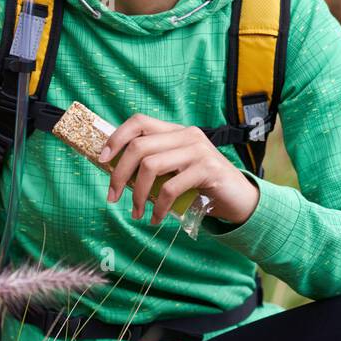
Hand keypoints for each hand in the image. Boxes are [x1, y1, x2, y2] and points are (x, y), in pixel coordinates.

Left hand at [97, 113, 260, 226]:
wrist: (239, 199)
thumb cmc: (201, 186)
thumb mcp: (176, 170)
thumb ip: (154, 165)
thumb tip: (114, 171)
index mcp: (176, 131)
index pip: (139, 122)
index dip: (116, 138)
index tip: (102, 159)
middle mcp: (187, 135)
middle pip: (139, 146)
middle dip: (119, 174)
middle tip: (112, 197)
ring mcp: (198, 151)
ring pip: (151, 166)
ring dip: (137, 194)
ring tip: (136, 212)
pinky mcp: (207, 170)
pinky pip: (170, 188)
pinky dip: (158, 207)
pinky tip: (156, 219)